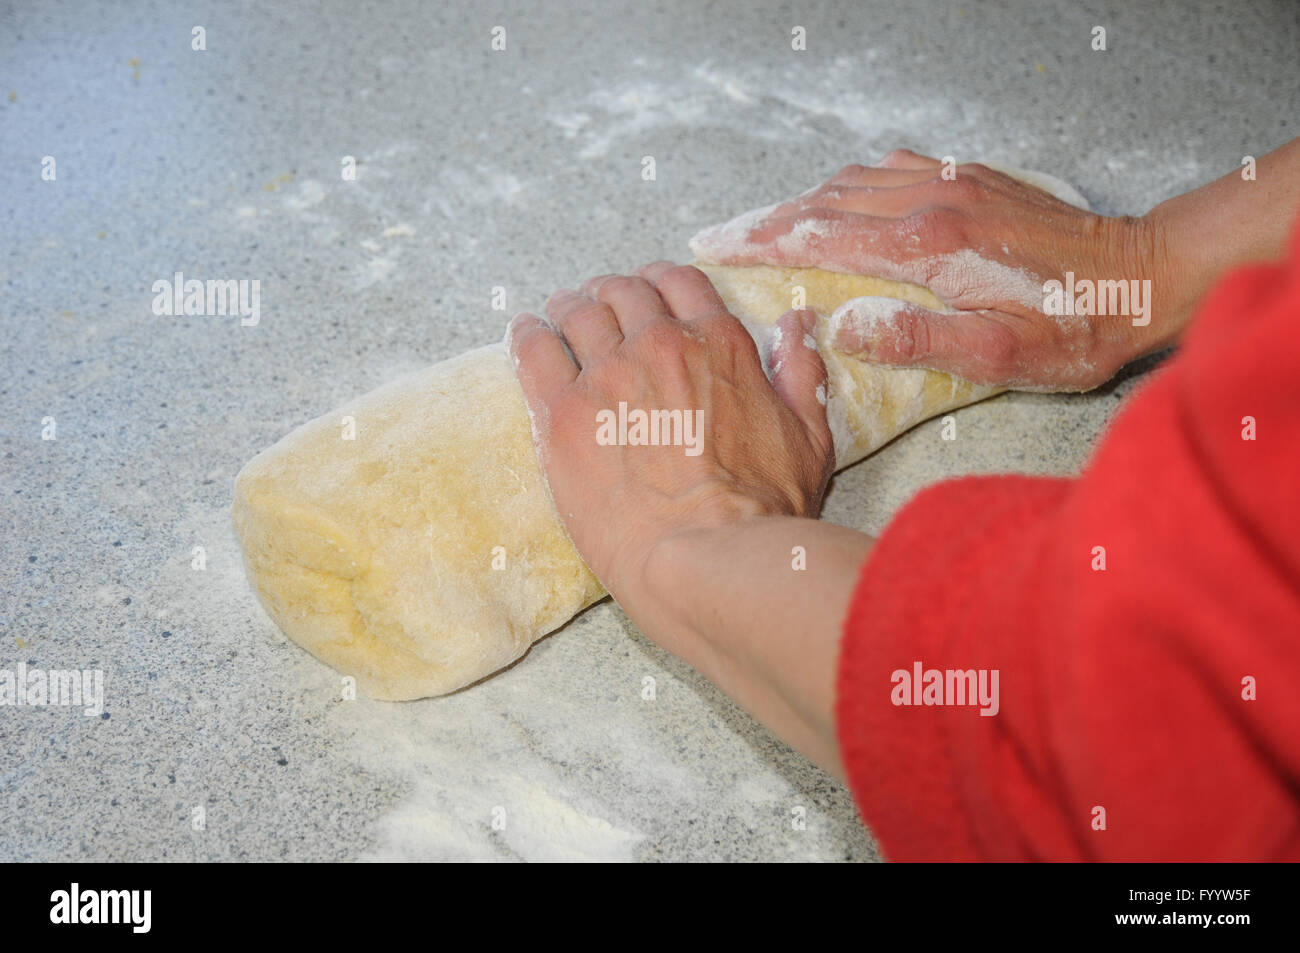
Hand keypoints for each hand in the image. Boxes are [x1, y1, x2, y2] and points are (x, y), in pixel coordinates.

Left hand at [507, 262, 833, 603]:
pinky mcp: (562, 414)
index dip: (657, 280)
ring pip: (576, 314)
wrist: (706, 556)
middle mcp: (659, 346)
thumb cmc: (762, 510)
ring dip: (568, 308)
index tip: (644, 289)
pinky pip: (533, 352)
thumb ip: (801, 372)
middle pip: (622, 293)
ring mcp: (606, 376)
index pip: (678, 282)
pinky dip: (527, 335)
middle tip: (598, 302)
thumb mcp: (808, 437)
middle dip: (609, 291)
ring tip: (559, 314)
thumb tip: (797, 324)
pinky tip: (525, 333)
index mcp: (718, 344)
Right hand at [690, 150, 1163, 390]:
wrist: (1146, 274)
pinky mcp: (972, 180)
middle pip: (825, 202)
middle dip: (765, 220)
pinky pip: (891, 169)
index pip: (820, 236)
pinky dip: (849, 184)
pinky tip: (840, 196)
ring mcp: (953, 183)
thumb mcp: (998, 356)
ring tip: (765, 225)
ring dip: (802, 202)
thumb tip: (843, 328)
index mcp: (929, 246)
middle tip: (718, 237)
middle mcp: (933, 201)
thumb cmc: (1075, 327)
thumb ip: (918, 341)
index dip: (761, 242)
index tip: (714, 246)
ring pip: (853, 181)